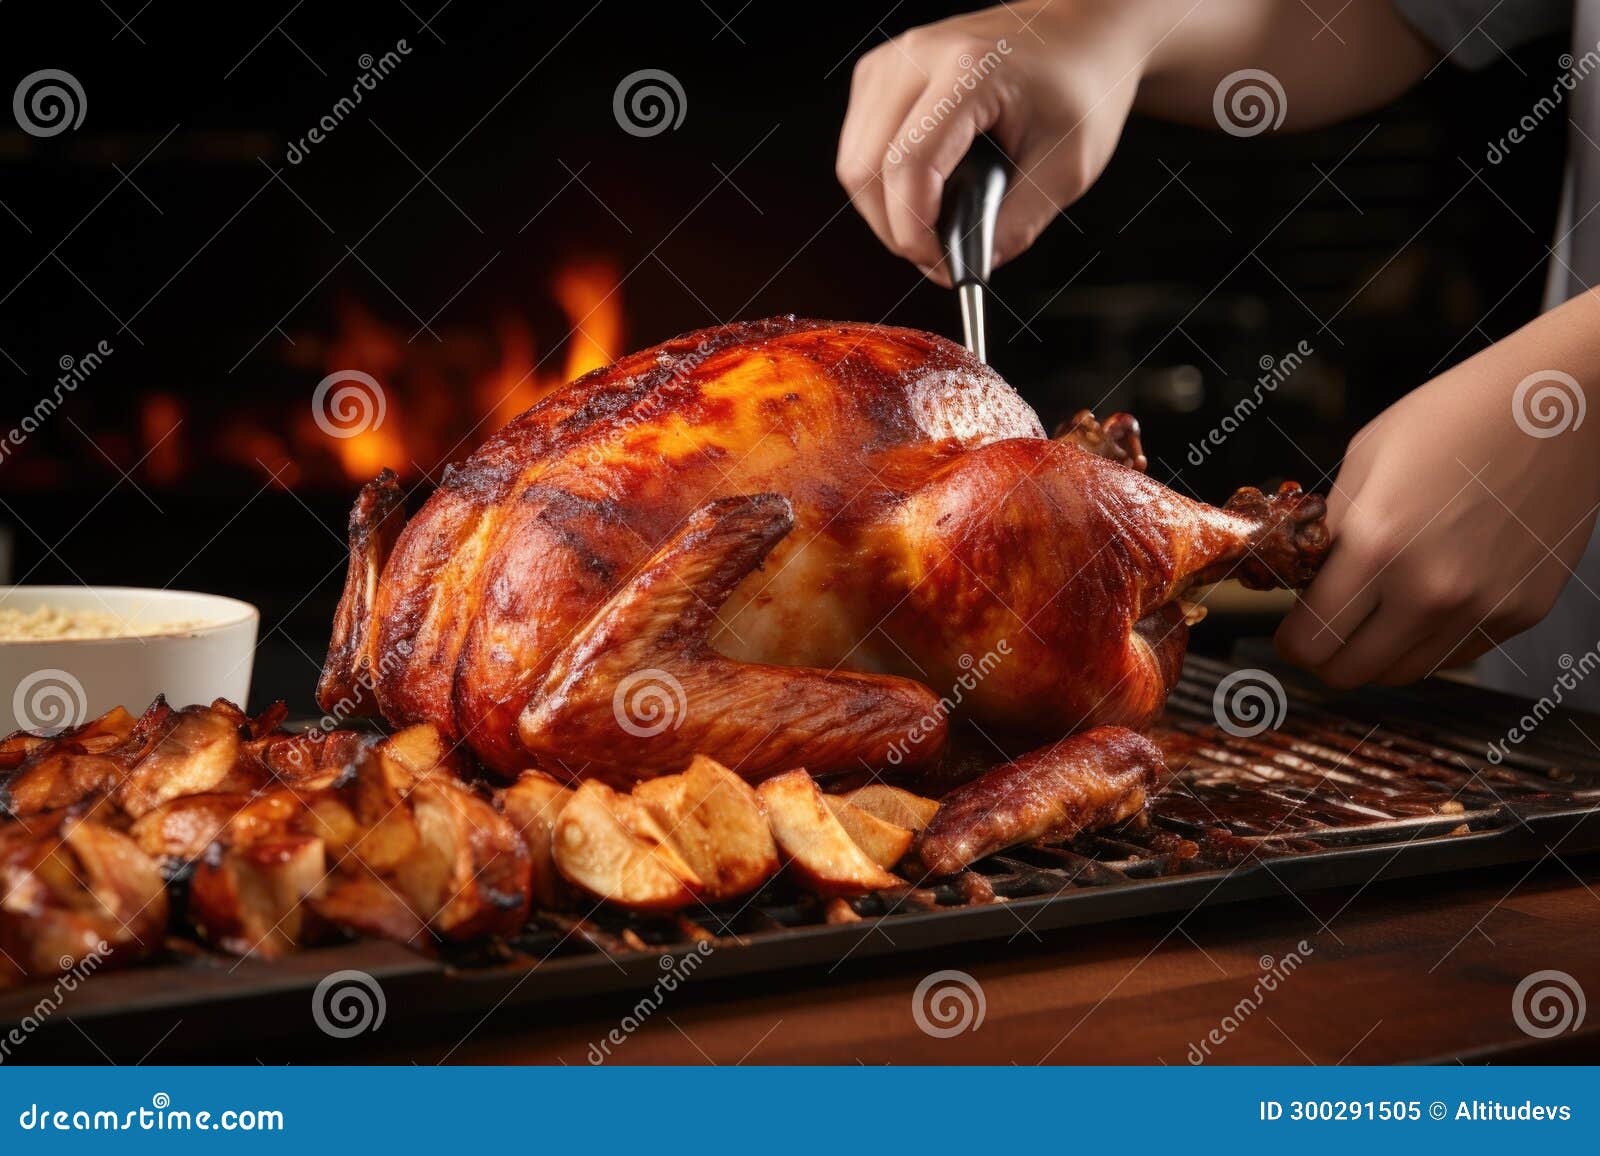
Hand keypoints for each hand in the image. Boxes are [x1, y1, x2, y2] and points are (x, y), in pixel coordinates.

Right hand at [835, 1, 1153, 283]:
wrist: (1076, 36)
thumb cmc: (1080, 90)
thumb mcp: (1068, 169)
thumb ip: (1016, 224)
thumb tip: (968, 268)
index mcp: (969, 69)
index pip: (909, 164)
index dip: (915, 230)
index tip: (942, 263)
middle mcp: (918, 56)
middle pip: (865, 169)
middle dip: (896, 231)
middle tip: (940, 256)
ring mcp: (891, 62)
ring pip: (853, 165)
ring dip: (885, 212)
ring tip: (934, 228)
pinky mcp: (879, 75)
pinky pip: (857, 150)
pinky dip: (882, 187)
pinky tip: (922, 195)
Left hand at [1276, 316, 1599, 687]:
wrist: (1555, 406)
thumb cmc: (1454, 418)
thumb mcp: (1364, 461)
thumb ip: (1330, 532)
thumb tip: (1306, 582)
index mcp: (1377, 544)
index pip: (1311, 639)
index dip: (1291, 641)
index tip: (1291, 632)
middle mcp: (1430, 589)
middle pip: (1351, 672)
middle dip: (1326, 656)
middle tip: (1324, 631)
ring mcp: (1481, 607)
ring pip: (1402, 673)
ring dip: (1376, 655)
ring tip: (1372, 617)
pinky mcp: (1521, 612)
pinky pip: (1454, 654)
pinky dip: (1429, 641)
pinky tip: (1425, 601)